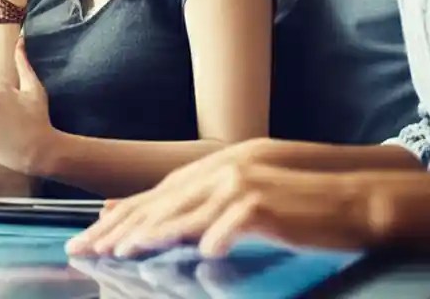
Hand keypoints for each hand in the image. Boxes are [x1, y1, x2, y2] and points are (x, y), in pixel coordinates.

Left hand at [66, 155, 374, 258]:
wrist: (344, 199)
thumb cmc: (288, 207)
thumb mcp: (232, 200)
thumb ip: (192, 208)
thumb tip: (149, 225)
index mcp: (205, 174)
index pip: (148, 200)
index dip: (113, 221)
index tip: (85, 239)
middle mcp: (215, 175)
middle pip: (156, 207)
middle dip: (118, 230)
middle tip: (87, 249)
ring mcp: (238, 187)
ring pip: (186, 214)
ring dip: (153, 234)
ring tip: (124, 250)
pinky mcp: (263, 204)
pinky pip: (233, 223)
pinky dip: (216, 238)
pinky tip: (202, 254)